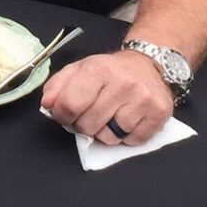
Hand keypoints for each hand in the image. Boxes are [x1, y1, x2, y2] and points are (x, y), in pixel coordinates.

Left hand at [40, 50, 174, 145]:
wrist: (147, 64)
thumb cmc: (109, 71)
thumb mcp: (78, 70)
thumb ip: (57, 86)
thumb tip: (47, 105)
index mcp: (98, 69)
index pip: (70, 105)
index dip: (62, 115)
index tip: (65, 114)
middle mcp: (123, 83)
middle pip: (88, 125)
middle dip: (83, 124)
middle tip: (90, 113)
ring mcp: (142, 99)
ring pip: (109, 137)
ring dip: (105, 132)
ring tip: (109, 115)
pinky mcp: (159, 113)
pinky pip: (132, 141)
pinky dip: (126, 136)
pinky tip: (127, 119)